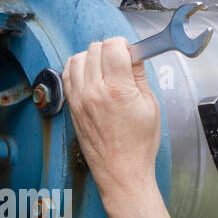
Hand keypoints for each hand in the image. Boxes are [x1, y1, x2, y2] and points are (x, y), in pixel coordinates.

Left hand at [63, 37, 184, 217]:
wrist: (121, 172)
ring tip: (105, 69)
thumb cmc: (138, 145)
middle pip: (95, 49)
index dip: (124, 45)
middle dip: (110, 50)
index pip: (113, 46)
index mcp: (117, 90)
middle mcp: (94, 92)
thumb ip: (139, 76)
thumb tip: (134, 55)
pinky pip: (67, 75)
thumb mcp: (150, 106)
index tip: (130, 53)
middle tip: (120, 63)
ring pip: (77, 58)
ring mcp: (79, 100)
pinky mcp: (72, 107)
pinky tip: (90, 76)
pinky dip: (77, 70)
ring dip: (91, 57)